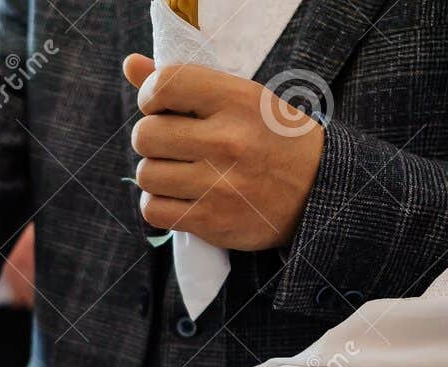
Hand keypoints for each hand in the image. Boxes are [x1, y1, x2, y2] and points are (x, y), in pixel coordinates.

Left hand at [124, 55, 324, 250]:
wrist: (316, 190)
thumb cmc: (270, 137)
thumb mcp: (241, 98)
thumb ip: (184, 82)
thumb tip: (130, 65)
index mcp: (237, 100)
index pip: (164, 85)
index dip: (150, 97)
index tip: (163, 108)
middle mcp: (227, 140)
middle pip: (145, 135)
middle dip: (152, 140)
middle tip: (174, 144)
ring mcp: (219, 184)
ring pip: (145, 175)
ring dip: (157, 174)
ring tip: (182, 172)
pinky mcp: (212, 220)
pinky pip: (153, 210)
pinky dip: (159, 205)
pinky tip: (181, 197)